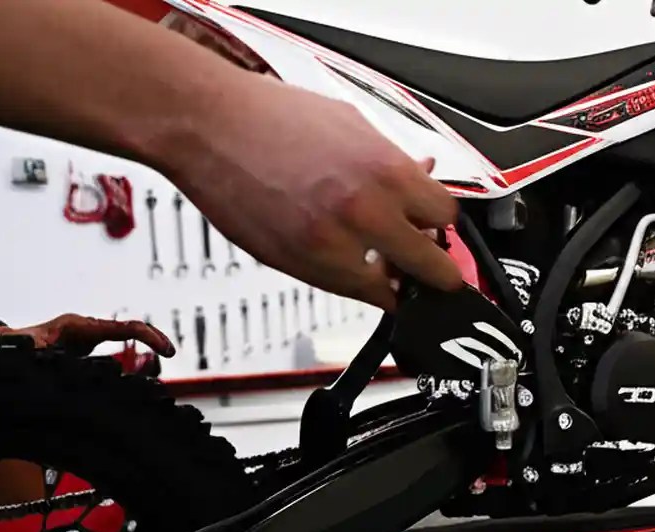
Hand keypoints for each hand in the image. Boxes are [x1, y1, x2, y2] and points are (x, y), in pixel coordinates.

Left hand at [0, 314, 174, 356]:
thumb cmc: (9, 346)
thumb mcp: (21, 349)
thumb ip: (34, 352)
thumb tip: (46, 356)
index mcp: (77, 326)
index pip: (120, 327)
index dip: (145, 335)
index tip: (165, 349)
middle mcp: (86, 328)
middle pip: (128, 328)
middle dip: (152, 338)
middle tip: (170, 352)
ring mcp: (88, 336)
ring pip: (125, 337)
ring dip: (145, 346)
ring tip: (164, 357)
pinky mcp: (87, 347)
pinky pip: (117, 347)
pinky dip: (133, 355)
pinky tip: (144, 370)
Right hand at [164, 75, 461, 310]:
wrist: (207, 125)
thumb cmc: (270, 116)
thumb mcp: (351, 124)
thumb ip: (392, 161)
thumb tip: (422, 177)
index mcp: (386, 171)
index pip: (447, 219)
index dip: (441, 226)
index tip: (436, 229)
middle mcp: (365, 213)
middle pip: (430, 268)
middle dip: (434, 270)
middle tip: (432, 271)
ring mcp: (331, 246)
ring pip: (387, 291)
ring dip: (390, 282)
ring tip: (382, 264)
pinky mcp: (299, 267)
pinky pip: (346, 292)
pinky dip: (354, 283)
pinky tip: (348, 261)